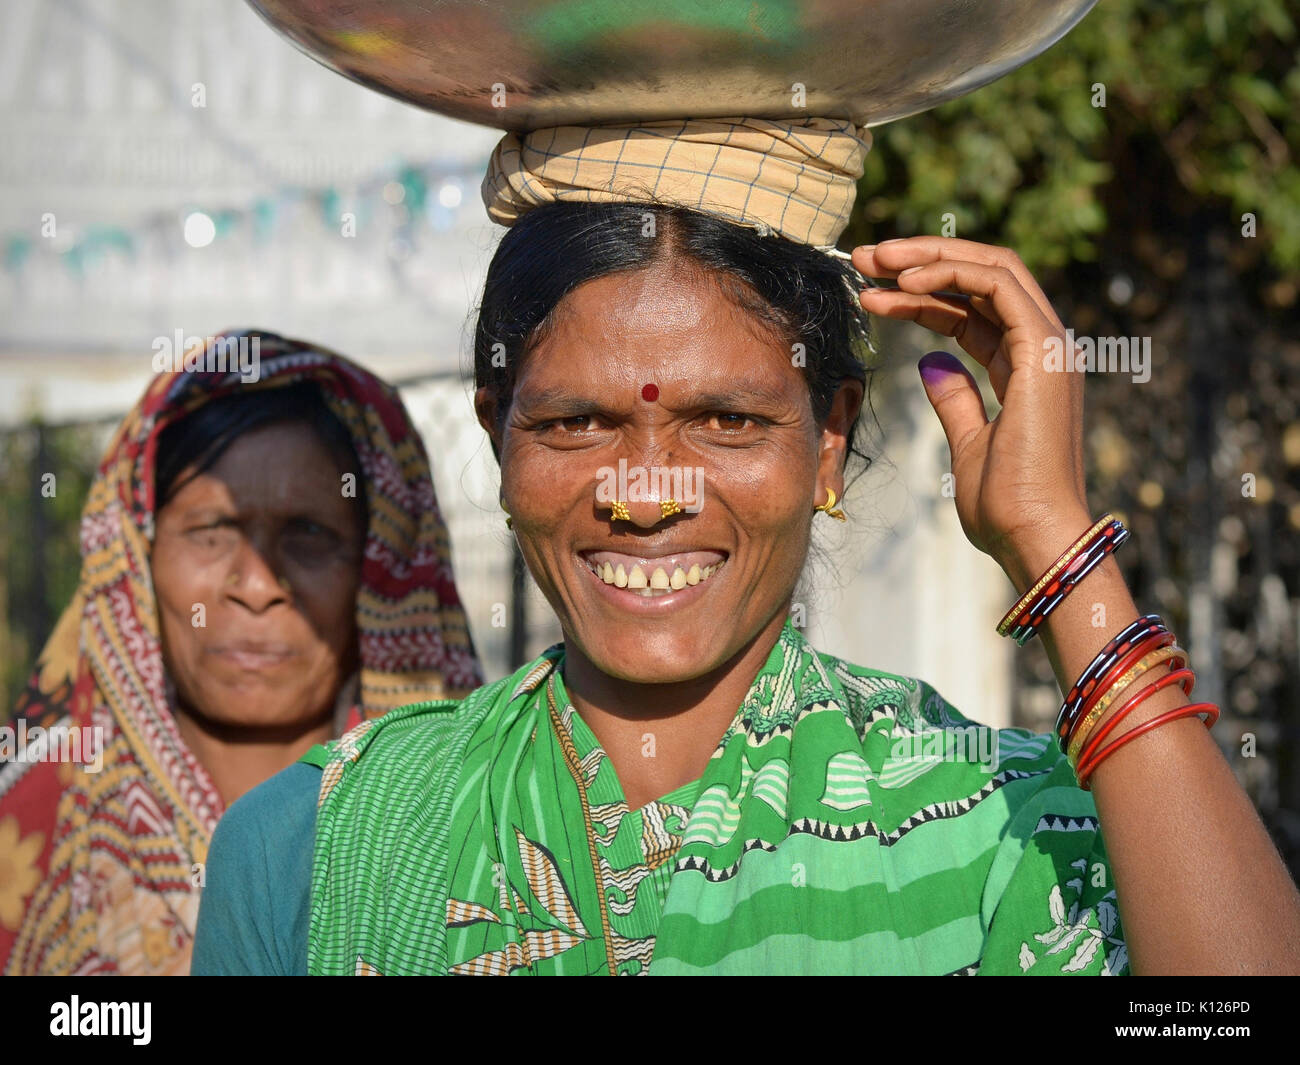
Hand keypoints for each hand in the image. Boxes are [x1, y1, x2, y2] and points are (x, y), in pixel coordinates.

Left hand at [851, 237, 1090, 582]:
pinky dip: (950, 271)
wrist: (1034, 535)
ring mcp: (1049, 344)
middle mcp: (1043, 346)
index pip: (971, 309)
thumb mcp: (967, 444)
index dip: (920, 293)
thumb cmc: (1004, 506)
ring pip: (991, 267)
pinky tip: (904, 280)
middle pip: (980, 277)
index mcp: (1027, 366)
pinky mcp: (1043, 347)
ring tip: (873, 260)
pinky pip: (996, 284)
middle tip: (864, 257)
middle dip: (920, 260)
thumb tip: (932, 361)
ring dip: (928, 256)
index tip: (870, 292)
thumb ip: (955, 399)